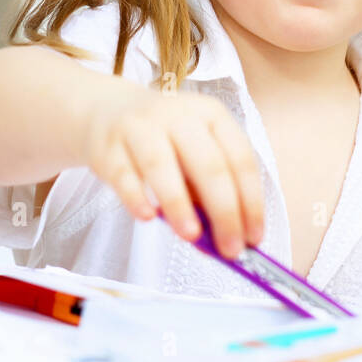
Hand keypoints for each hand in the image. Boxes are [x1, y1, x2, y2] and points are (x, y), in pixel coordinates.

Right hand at [83, 87, 263, 259]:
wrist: (107, 112)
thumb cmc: (164, 140)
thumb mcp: (194, 152)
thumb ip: (210, 191)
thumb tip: (224, 238)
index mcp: (211, 115)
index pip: (240, 158)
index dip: (251, 200)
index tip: (254, 237)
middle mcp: (179, 116)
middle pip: (208, 163)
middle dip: (224, 210)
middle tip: (230, 248)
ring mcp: (140, 128)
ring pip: (161, 165)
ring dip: (180, 204)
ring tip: (192, 236)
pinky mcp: (108, 147)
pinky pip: (123, 174)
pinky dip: (137, 197)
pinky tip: (148, 218)